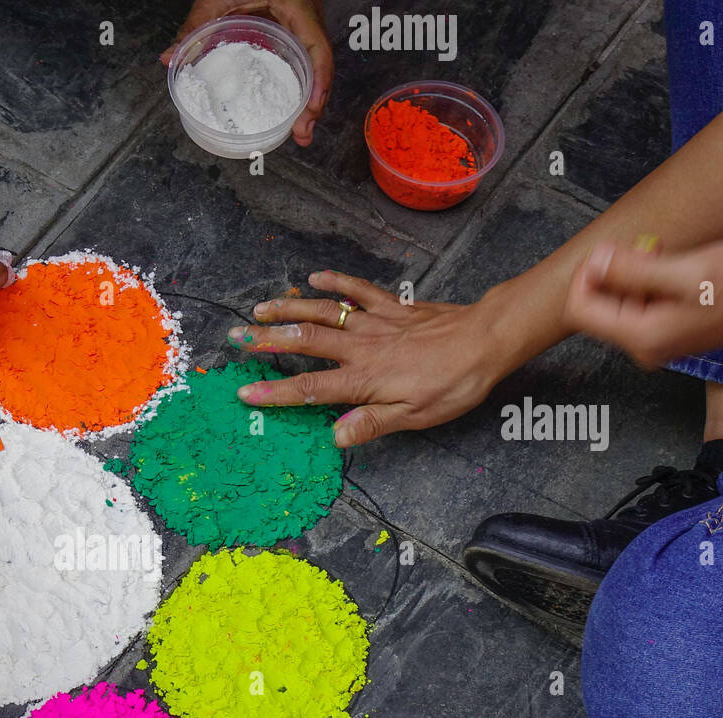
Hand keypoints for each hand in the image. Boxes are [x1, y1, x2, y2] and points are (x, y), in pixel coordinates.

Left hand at [162, 0, 333, 146]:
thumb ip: (195, 27)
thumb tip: (168, 58)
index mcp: (296, 6)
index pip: (317, 48)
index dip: (317, 82)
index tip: (309, 112)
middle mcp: (306, 15)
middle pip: (320, 63)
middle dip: (314, 102)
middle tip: (302, 134)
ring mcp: (303, 22)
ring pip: (315, 64)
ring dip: (310, 98)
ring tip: (300, 130)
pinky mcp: (294, 29)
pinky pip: (304, 58)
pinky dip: (302, 84)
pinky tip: (294, 107)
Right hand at [227, 270, 503, 447]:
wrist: (487, 339)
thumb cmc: (454, 383)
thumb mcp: (416, 416)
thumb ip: (372, 423)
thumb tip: (335, 436)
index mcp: (364, 379)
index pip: (310, 388)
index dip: (275, 393)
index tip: (245, 393)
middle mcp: (362, 347)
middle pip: (306, 341)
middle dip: (267, 340)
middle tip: (236, 337)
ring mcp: (376, 323)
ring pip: (324, 311)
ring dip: (289, 308)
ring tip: (260, 308)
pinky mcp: (393, 307)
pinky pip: (359, 290)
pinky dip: (336, 281)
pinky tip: (314, 276)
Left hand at [563, 237, 722, 368]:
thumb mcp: (688, 270)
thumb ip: (633, 270)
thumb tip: (595, 262)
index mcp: (642, 336)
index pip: (580, 309)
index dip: (588, 275)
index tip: (607, 252)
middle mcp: (643, 345)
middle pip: (598, 304)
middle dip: (616, 271)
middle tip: (649, 251)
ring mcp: (654, 340)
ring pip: (620, 300)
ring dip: (635, 272)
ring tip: (666, 257)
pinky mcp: (665, 329)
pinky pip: (640, 303)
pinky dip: (650, 280)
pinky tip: (672, 269)